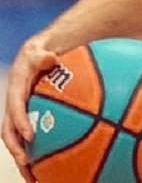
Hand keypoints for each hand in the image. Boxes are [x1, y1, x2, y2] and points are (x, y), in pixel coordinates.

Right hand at [1, 39, 58, 181]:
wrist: (38, 57)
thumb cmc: (40, 55)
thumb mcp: (39, 52)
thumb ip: (43, 56)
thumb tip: (50, 57)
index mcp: (15, 92)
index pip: (15, 110)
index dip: (20, 123)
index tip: (30, 136)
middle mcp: (14, 107)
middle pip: (10, 133)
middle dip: (16, 149)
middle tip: (28, 162)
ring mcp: (20, 116)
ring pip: (17, 142)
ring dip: (23, 161)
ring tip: (34, 178)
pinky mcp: (29, 121)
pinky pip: (30, 141)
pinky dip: (37, 155)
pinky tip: (48, 170)